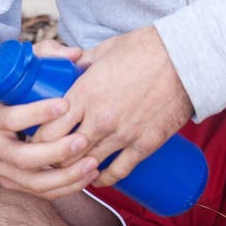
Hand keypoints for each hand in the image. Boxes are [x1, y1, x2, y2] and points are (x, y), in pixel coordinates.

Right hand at [0, 39, 99, 199]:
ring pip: (33, 180)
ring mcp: (2, 168)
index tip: (65, 104)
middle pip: (24, 157)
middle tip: (83, 140)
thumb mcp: (19, 72)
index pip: (11, 118)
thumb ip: (46, 56)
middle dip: (56, 151)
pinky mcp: (13, 183)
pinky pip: (40, 191)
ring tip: (93, 163)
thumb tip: (76, 55)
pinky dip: (65, 187)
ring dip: (65, 176)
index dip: (38, 113)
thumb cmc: (8, 93)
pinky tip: (88, 176)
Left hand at [33, 26, 192, 186]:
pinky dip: (103, 179)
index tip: (39, 137)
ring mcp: (123, 134)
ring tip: (72, 167)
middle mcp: (100, 118)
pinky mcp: (145, 144)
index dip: (39, 137)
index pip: (48, 129)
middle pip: (64, 153)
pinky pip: (118, 172)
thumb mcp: (106, 50)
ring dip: (76, 170)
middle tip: (51, 157)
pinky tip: (97, 177)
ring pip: (88, 165)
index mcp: (86, 92)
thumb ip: (85, 64)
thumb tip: (70, 68)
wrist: (185, 56)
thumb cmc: (145, 47)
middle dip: (53, 158)